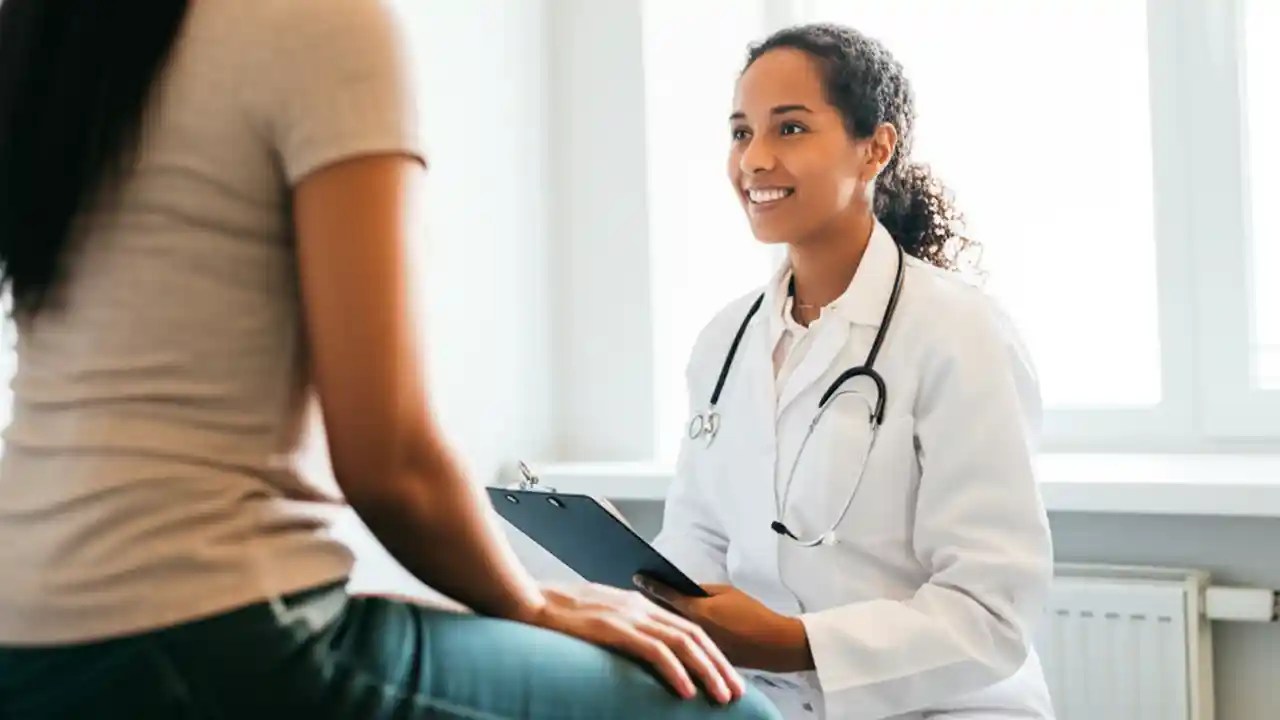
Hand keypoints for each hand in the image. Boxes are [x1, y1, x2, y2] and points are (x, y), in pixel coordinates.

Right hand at [521, 583, 745, 702]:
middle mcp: (640, 607)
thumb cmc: (556, 613)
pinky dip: (675, 671)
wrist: (527, 601)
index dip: (711, 653)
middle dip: (720, 666)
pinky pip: (654, 652)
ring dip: (707, 672)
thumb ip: (621, 630)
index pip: (687, 628)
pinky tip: (686, 691)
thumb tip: (636, 651)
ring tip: (722, 697)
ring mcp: (628, 617)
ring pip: (682, 643)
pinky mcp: (614, 629)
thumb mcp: (598, 618)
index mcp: (639, 604)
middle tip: (736, 693)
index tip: (725, 676)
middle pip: (694, 636)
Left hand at [635, 578, 814, 672]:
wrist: (772, 643)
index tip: (637, 577)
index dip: (651, 585)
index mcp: (698, 610)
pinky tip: (669, 632)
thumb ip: (703, 590)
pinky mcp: (701, 657)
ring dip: (661, 621)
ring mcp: (695, 645)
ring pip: (672, 631)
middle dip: (650, 604)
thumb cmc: (752, 614)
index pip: (668, 595)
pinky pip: (683, 645)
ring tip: (648, 612)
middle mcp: (692, 629)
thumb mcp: (727, 593)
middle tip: (635, 594)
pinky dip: (675, 636)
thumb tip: (685, 589)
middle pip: (664, 615)